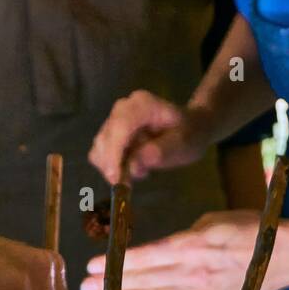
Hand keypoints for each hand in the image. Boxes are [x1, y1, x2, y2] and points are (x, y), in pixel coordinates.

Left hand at [81, 210, 275, 289]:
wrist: (288, 257)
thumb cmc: (251, 230)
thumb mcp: (212, 221)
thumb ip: (182, 238)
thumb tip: (157, 253)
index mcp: (195, 246)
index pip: (146, 258)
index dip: (117, 265)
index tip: (93, 266)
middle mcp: (196, 273)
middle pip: (144, 282)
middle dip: (111, 285)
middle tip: (85, 288)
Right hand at [88, 91, 213, 184]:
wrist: (189, 128)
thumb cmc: (189, 135)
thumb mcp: (183, 145)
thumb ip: (160, 153)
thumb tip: (134, 166)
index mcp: (142, 104)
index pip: (120, 126)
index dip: (114, 153)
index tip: (116, 179)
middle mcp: (123, 108)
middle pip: (105, 139)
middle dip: (112, 166)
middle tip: (129, 185)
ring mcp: (114, 120)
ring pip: (99, 148)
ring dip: (112, 168)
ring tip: (138, 172)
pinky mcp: (110, 134)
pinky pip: (100, 154)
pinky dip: (111, 167)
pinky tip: (130, 168)